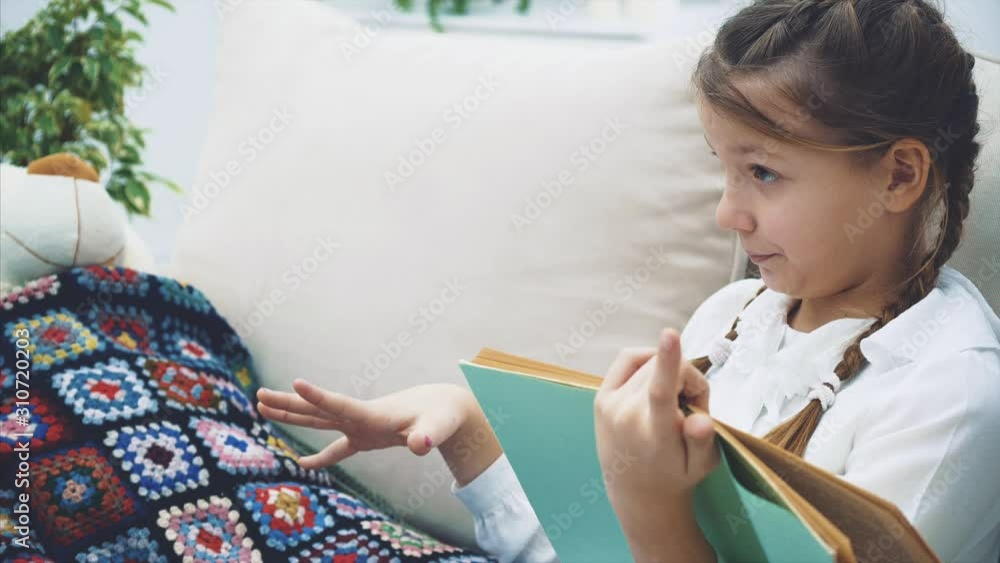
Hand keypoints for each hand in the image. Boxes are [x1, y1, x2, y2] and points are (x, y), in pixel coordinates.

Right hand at [256, 380, 474, 469]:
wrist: (445, 408)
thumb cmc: (442, 416)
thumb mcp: (438, 426)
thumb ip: (428, 435)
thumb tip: (420, 446)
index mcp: (372, 414)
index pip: (340, 405)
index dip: (319, 396)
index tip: (296, 383)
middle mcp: (360, 416)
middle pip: (318, 410)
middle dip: (289, 404)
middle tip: (259, 396)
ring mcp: (359, 425)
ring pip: (319, 420)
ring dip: (292, 414)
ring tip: (262, 407)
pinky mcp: (365, 436)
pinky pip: (336, 447)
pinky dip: (320, 457)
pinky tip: (302, 464)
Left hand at [593, 328, 718, 560]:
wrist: (637, 492)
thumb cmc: (677, 474)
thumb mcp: (702, 465)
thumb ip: (702, 440)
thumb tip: (701, 420)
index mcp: (655, 435)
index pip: (661, 392)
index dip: (668, 361)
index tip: (670, 333)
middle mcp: (627, 416)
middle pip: (670, 371)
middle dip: (689, 383)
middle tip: (691, 411)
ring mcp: (610, 404)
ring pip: (652, 363)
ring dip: (670, 375)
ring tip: (672, 404)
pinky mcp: (601, 396)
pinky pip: (629, 358)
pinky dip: (648, 361)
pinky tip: (657, 380)